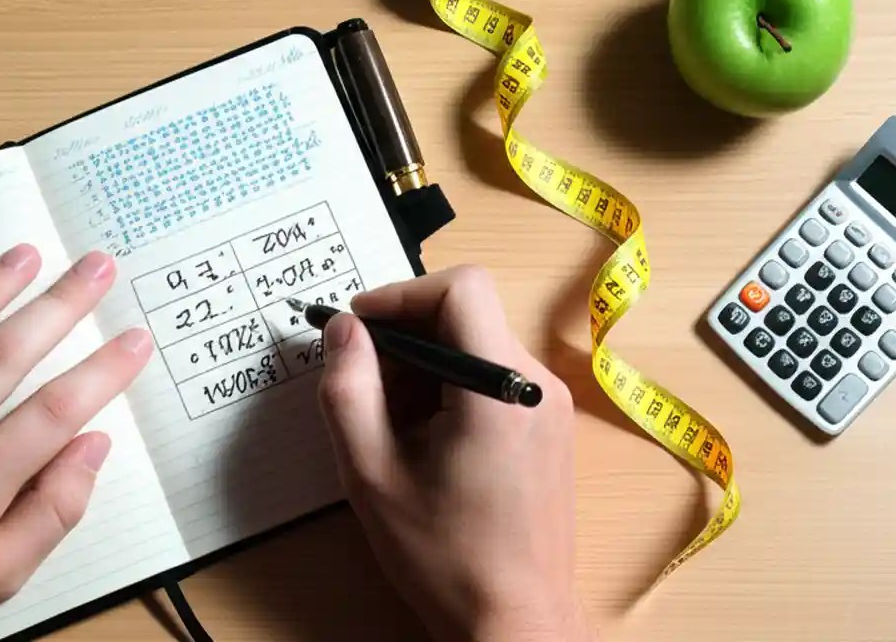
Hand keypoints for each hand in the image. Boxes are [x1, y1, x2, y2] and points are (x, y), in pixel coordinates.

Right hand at [316, 266, 593, 641]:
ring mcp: (552, 407)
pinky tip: (426, 440)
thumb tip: (344, 329)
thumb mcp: (371, 473)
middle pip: (468, 315)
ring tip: (392, 426)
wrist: (515, 620)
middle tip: (364, 386)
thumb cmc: (443, 556)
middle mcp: (538, 384)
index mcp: (502, 387)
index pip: (461, 287)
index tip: (358, 327)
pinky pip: (497, 378)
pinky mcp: (551, 428)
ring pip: (479, 346)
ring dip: (427, 367)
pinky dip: (454, 388)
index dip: (401, 294)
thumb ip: (349, 390)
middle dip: (407, 336)